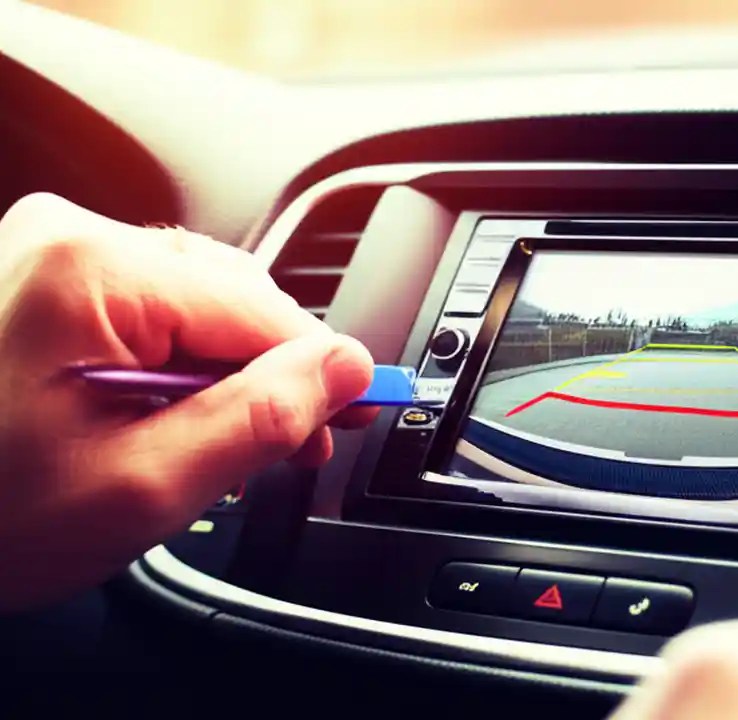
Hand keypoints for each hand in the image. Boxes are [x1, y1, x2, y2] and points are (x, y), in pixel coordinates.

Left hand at [0, 193, 375, 610]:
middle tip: (289, 449)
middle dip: (268, 374)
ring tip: (222, 445)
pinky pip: (143, 305)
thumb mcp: (138, 487)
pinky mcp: (33, 277)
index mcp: (89, 272)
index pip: (259, 312)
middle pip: (229, 297)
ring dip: (223, 371)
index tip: (365, 412)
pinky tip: (172, 416)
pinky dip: (174, 361)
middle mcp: (65, 237)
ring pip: (192, 302)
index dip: (323, 370)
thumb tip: (345, 372)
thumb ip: (258, 419)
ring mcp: (42, 252)